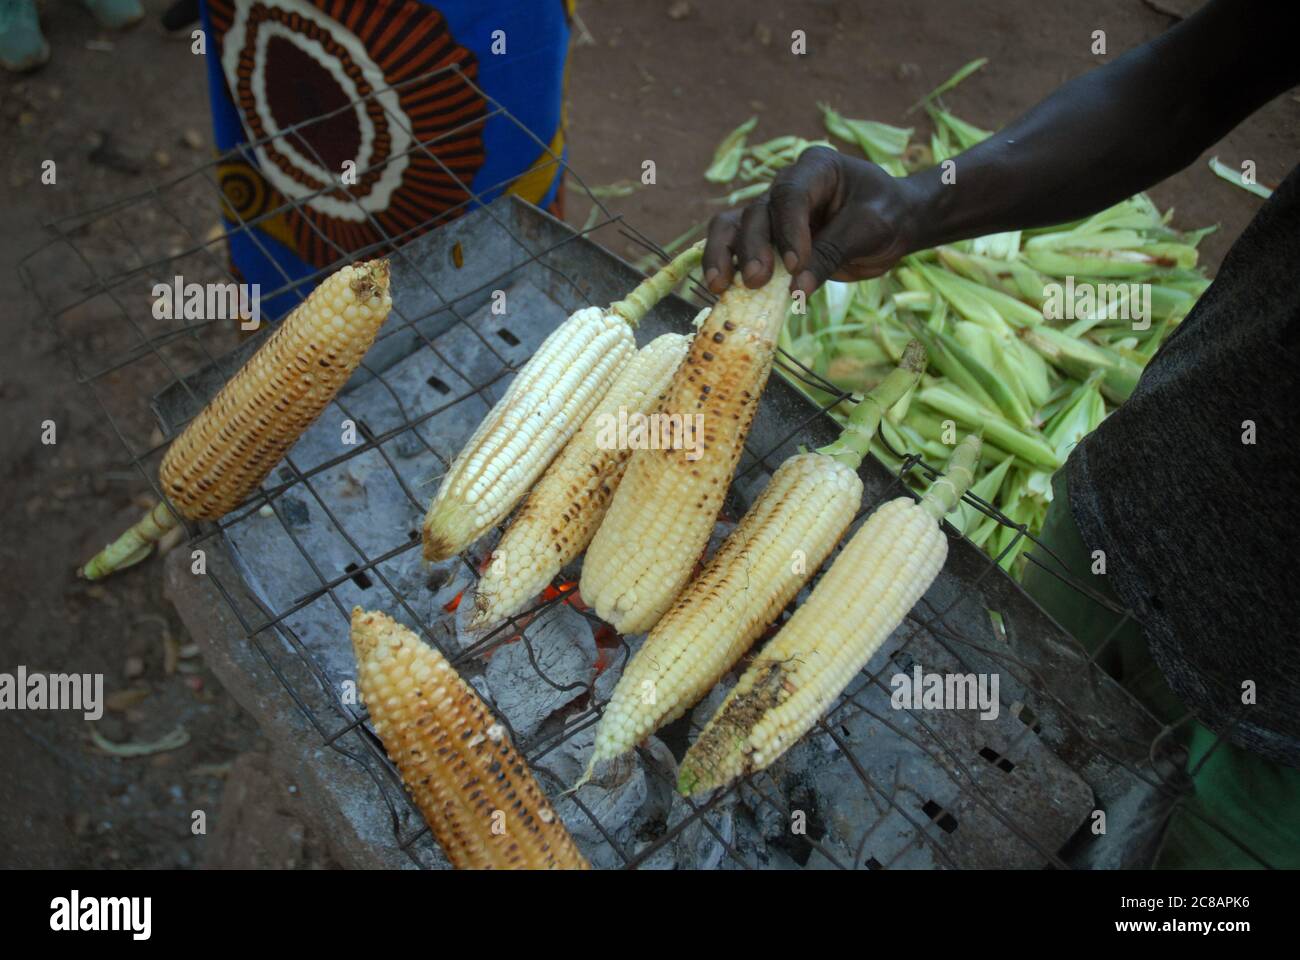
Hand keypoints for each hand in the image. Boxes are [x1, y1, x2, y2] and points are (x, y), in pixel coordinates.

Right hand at [702, 146, 926, 297]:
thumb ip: (833, 253)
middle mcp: (787, 186)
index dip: (788, 231)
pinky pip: (737, 248)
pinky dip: (727, 266)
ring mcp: (774, 213)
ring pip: (734, 227)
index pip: (790, 195)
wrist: (895, 225)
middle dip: (753, 247)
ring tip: (720, 286)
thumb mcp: (870, 230)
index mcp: (816, 168)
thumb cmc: (887, 216)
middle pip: (756, 212)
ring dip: (725, 255)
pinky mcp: (769, 240)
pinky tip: (719, 289)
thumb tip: (796, 287)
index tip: (796, 264)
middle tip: (757, 280)